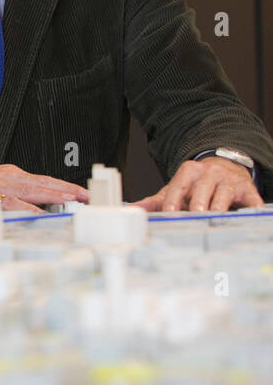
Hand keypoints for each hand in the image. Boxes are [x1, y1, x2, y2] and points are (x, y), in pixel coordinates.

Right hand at [0, 163, 89, 212]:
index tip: (82, 192)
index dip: (64, 185)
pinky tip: (43, 213)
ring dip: (54, 194)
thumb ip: (14, 193)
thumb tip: (37, 207)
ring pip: (32, 189)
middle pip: (43, 182)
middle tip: (88, 196)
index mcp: (9, 173)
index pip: (43, 179)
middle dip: (68, 188)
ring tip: (73, 199)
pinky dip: (29, 208)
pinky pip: (14, 203)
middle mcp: (7, 176)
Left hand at [130, 156, 262, 211]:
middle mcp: (209, 173)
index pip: (178, 187)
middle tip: (195, 215)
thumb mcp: (175, 188)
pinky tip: (249, 215)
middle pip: (202, 189)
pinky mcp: (247, 189)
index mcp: (188, 172)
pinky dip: (251, 208)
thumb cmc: (196, 184)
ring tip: (214, 217)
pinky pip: (251, 199)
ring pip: (224, 194)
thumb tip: (132, 209)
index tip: (169, 214)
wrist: (224, 167)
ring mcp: (229, 180)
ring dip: (219, 206)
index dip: (173, 201)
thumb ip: (155, 201)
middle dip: (198, 202)